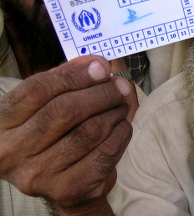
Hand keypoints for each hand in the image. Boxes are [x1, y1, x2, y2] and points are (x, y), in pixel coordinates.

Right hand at [0, 56, 132, 213]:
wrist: (57, 180)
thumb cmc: (52, 132)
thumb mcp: (47, 102)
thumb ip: (67, 78)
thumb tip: (98, 64)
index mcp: (2, 123)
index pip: (37, 90)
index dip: (74, 75)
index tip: (102, 67)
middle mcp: (12, 151)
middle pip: (65, 111)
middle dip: (101, 93)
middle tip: (121, 86)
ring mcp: (39, 174)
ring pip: (89, 132)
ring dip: (114, 112)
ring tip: (122, 104)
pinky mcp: (68, 189)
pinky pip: (105, 154)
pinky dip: (121, 134)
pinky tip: (122, 126)